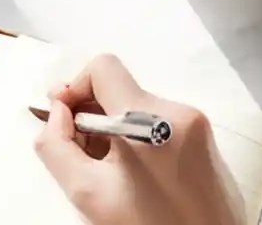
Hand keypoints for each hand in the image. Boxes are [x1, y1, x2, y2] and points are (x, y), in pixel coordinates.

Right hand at [34, 55, 243, 224]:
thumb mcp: (87, 194)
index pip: (102, 68)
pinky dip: (138, 141)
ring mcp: (196, 126)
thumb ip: (56, 145)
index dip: (74, 88)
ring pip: (137, 108)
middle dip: (91, 116)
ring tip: (111, 173)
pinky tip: (136, 176)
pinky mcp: (205, 140)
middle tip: (81, 154)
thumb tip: (58, 112)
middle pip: (118, 90)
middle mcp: (177, 112)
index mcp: (148, 118)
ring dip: (114, 132)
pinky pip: (160, 123)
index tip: (65, 119)